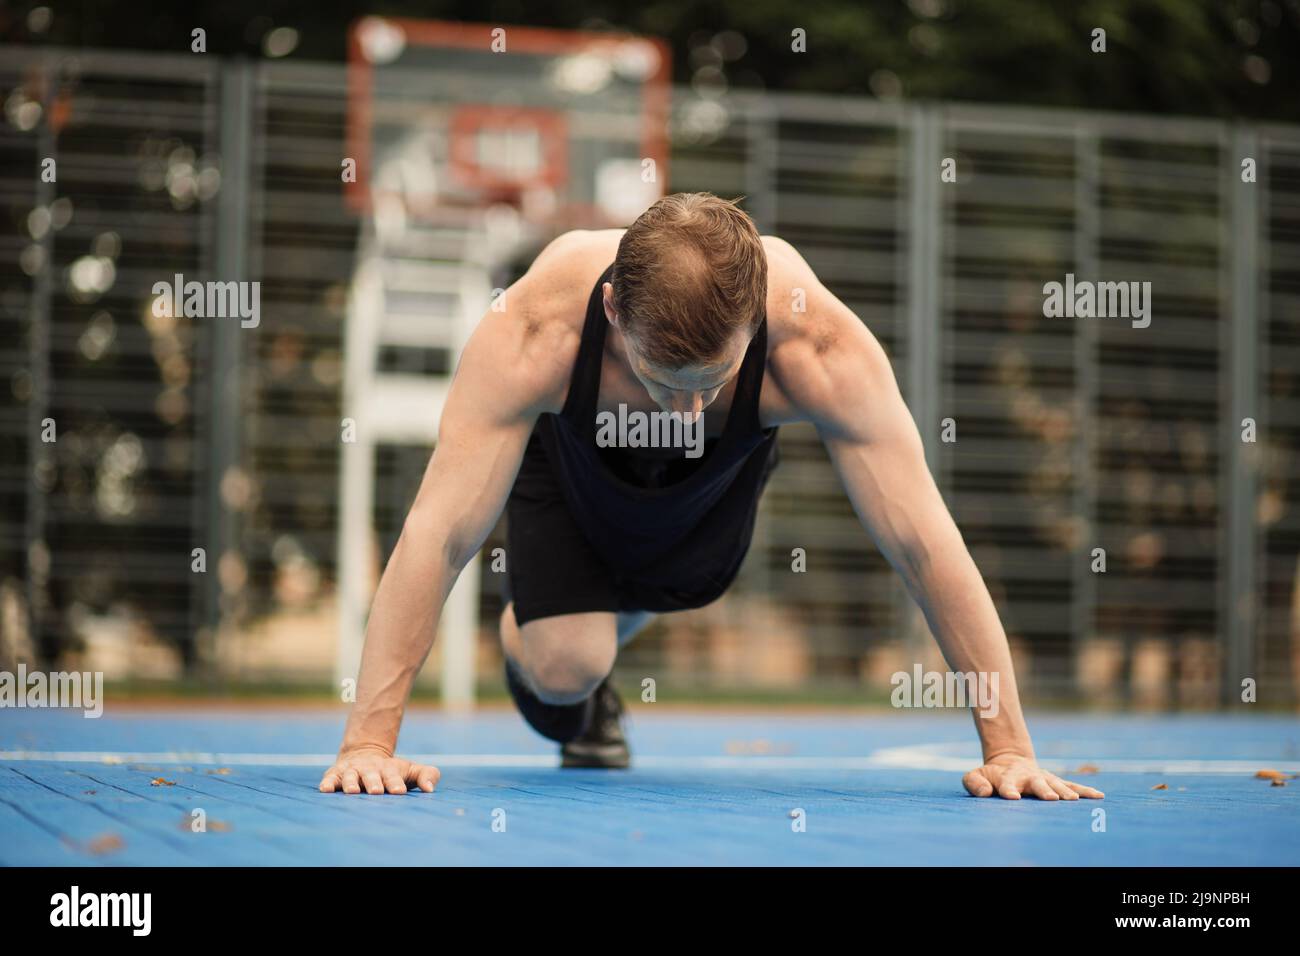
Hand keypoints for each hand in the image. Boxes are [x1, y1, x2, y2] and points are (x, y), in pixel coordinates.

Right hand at [319, 746, 440, 794]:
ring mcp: (352, 771)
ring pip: (350, 776)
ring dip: (351, 783)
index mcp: (388, 769)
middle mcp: (369, 769)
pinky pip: (330, 778)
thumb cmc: (392, 771)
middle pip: (371, 776)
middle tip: (377, 791)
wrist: (365, 754)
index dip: (396, 783)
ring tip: (353, 791)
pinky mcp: (335, 774)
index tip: (400, 792)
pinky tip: (325, 789)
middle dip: (374, 783)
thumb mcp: (411, 770)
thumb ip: (427, 775)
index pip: (393, 776)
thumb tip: (430, 789)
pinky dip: (327, 783)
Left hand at [963, 753, 1103, 800]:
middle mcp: (1028, 777)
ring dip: (1065, 792)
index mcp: (1007, 778)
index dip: (1009, 790)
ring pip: (1056, 784)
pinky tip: (1098, 796)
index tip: (1013, 797)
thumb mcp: (976, 776)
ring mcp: (1044, 778)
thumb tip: (985, 793)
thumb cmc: (991, 775)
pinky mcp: (1056, 782)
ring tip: (1074, 800)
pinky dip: (1085, 790)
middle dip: (1044, 790)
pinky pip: (1072, 785)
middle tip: (1051, 798)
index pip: (1007, 785)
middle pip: (1037, 784)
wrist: (1009, 761)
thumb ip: (975, 783)